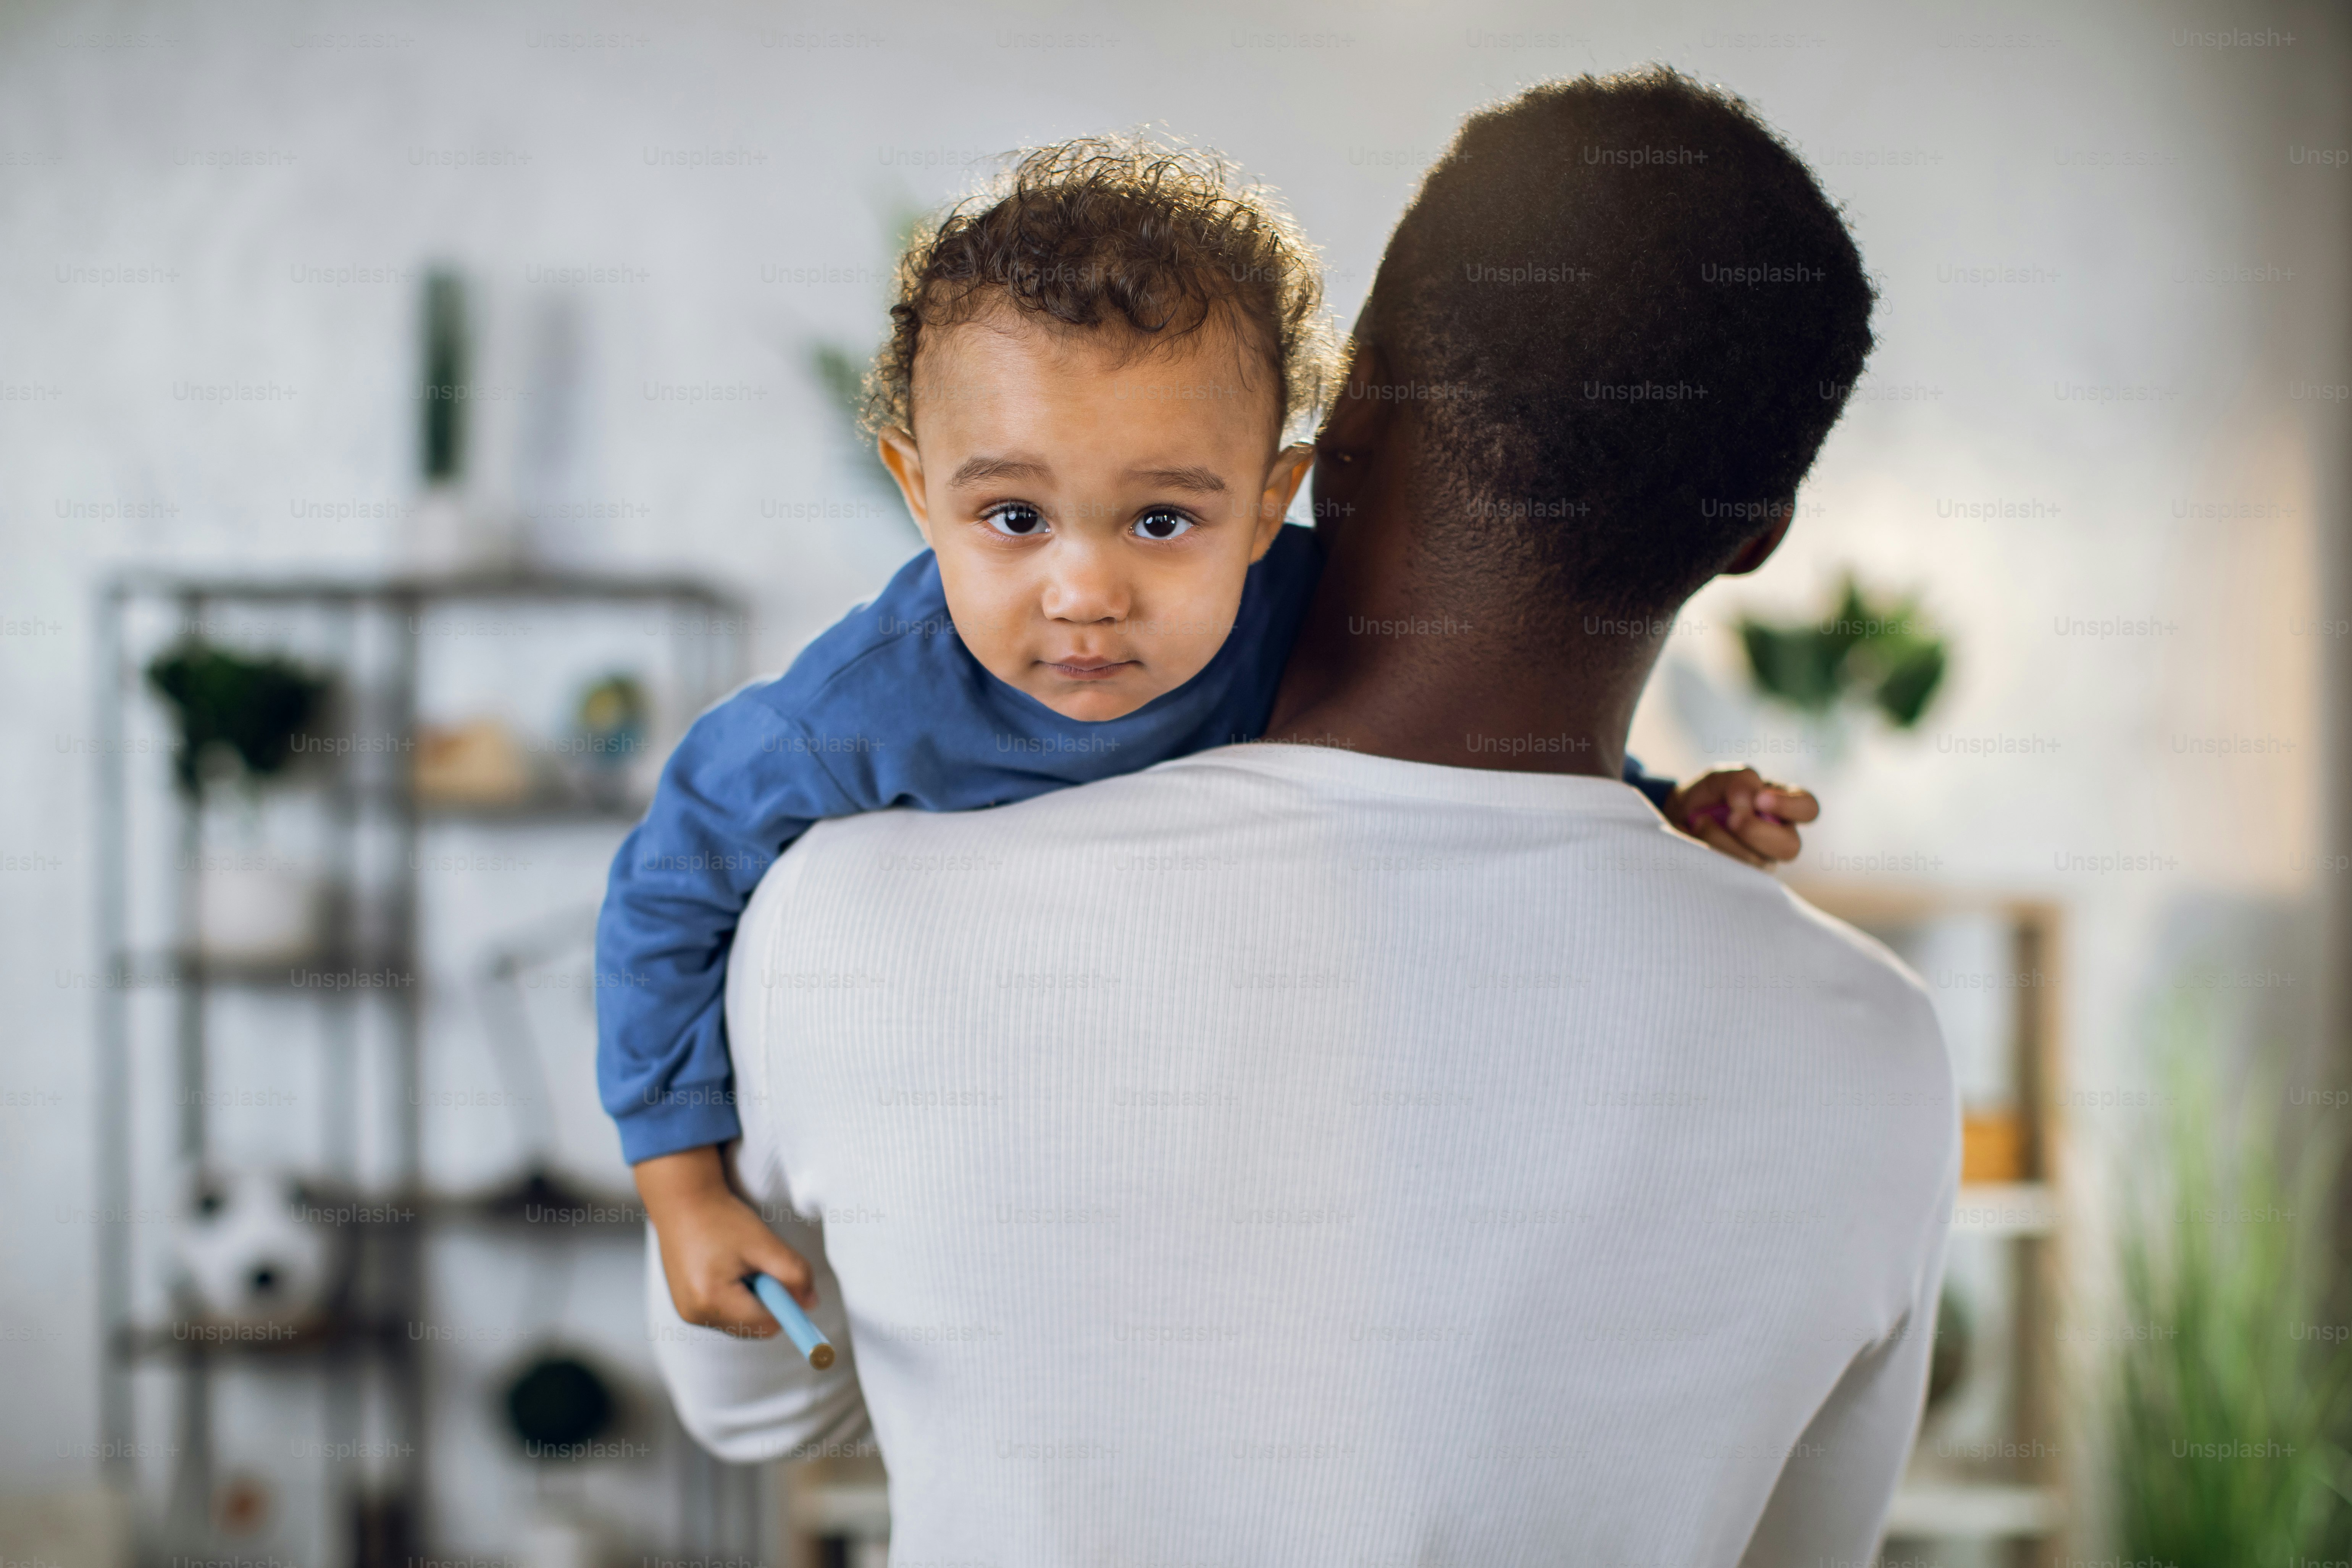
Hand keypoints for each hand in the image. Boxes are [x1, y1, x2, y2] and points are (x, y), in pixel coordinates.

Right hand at [634, 1145, 814, 1337]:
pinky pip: (724, 1312)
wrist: (682, 1201)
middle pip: (754, 1326)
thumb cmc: (720, 1218)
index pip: (767, 1325)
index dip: (787, 1306)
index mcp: (711, 1300)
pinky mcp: (686, 1305)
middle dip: (767, 1300)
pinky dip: (736, 1295)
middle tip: (759, 1264)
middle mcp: (695, 1314)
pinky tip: (728, 1267)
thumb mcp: (764, 1243)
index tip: (795, 1283)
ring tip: (740, 1263)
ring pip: (740, 1320)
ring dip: (751, 1297)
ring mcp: (687, 1312)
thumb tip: (811, 1303)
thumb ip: (794, 1274)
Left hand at [1664, 767, 1818, 868]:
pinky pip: (1732, 875)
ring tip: (1700, 821)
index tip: (1759, 799)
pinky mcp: (1739, 878)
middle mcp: (1779, 837)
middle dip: (1757, 832)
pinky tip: (1696, 840)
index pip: (1808, 808)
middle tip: (1732, 818)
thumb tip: (1747, 801)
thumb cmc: (1711, 796)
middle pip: (1790, 847)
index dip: (1789, 806)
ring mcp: (1761, 861)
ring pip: (1758, 864)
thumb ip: (1739, 780)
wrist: (1680, 818)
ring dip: (1725, 842)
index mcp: (1784, 806)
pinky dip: (1711, 854)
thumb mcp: (1721, 777)